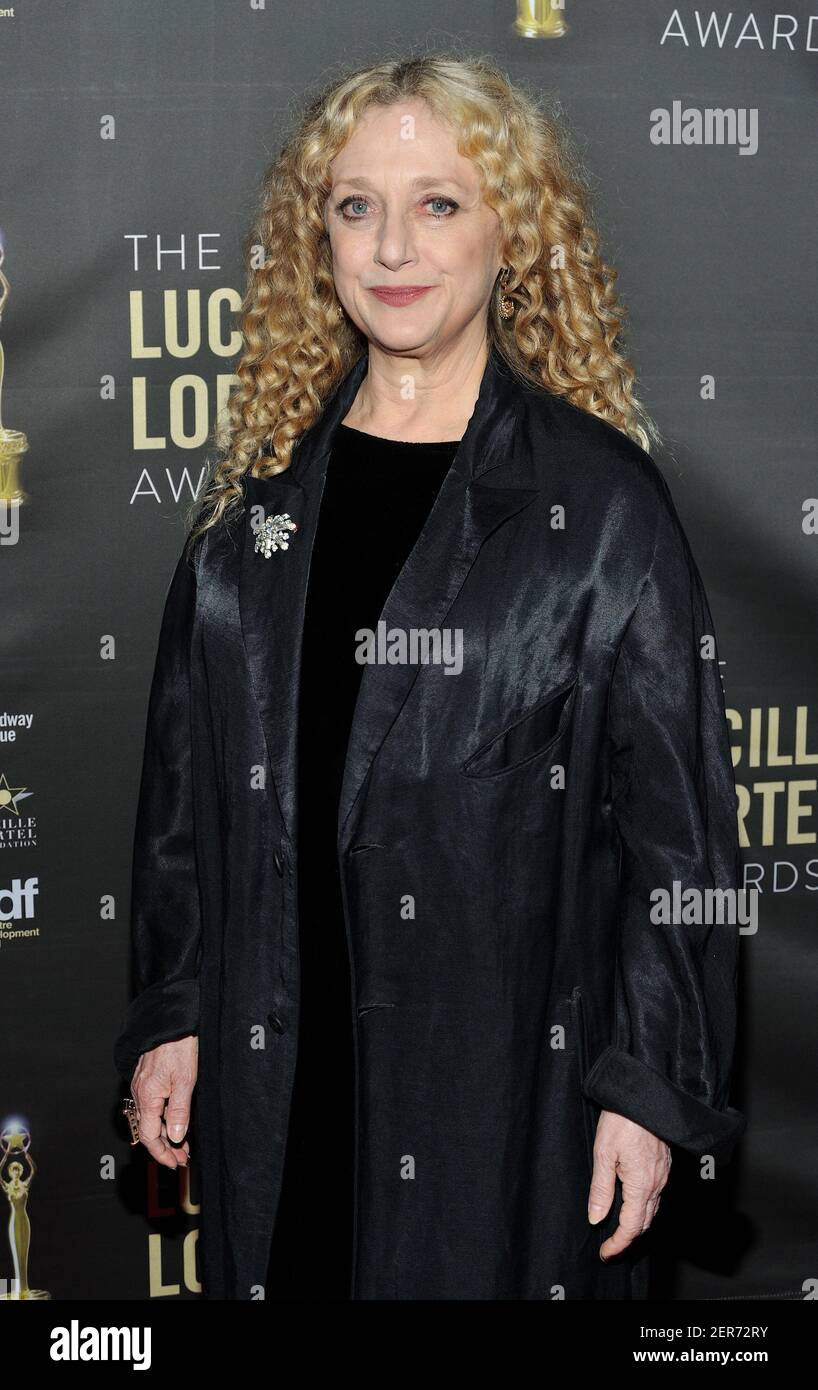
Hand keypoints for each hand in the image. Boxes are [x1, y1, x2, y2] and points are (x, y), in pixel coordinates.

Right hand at [130, 1035, 198, 1168]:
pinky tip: (175, 1119)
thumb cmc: (178, 1047)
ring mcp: (142, 1085)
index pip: (149, 1136)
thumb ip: (178, 1111)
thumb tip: (175, 1137)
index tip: (174, 1163)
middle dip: (166, 1146)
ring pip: (150, 1118)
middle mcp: (140, 1093)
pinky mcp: (147, 1078)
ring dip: (165, 1133)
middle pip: (149, 1130)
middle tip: (183, 1156)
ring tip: (183, 1142)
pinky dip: (162, 1117)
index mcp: (147, 1097)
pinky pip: (152, 1105)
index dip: (162, 1153)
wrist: (171, 1022)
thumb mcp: (184, 1081)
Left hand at [587, 1110, 670, 1258]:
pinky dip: (644, 1207)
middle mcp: (657, 1183)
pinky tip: (632, 1204)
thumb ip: (600, 1189)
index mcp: (641, 1184)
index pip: (632, 1226)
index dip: (619, 1244)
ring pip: (652, 1209)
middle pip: (645, 1222)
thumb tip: (596, 1217)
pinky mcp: (664, 1165)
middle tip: (609, 1247)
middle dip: (628, 1238)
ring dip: (637, 1224)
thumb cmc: (621, 1120)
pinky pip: (656, 1195)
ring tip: (618, 1230)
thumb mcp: (603, 1154)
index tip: (606, 1253)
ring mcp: (663, 1174)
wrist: (642, 1095)